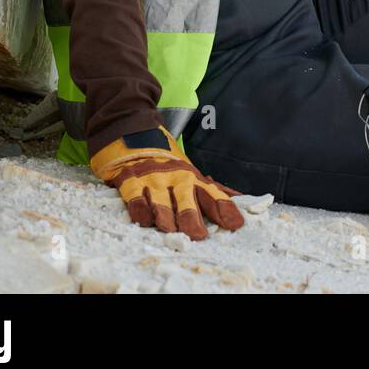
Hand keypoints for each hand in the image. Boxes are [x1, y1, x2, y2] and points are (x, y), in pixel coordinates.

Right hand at [89, 125, 244, 239]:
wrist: (134, 134)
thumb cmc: (166, 160)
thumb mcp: (191, 172)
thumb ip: (211, 190)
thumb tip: (238, 199)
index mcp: (193, 178)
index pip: (212, 195)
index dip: (224, 209)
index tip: (236, 225)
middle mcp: (175, 178)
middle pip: (186, 199)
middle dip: (192, 217)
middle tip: (198, 235)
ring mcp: (153, 179)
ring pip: (161, 200)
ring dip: (166, 215)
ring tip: (170, 229)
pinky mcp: (130, 180)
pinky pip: (135, 195)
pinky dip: (139, 207)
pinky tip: (144, 219)